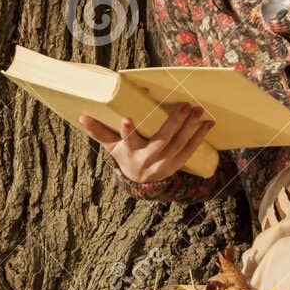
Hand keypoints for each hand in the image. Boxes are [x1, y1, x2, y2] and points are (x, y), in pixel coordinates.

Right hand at [80, 103, 214, 183]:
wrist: (139, 183)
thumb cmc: (124, 157)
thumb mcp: (111, 146)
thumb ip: (98, 131)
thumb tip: (81, 115)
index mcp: (129, 153)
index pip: (126, 141)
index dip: (126, 131)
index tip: (125, 120)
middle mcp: (147, 160)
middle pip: (161, 142)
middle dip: (174, 124)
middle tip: (184, 106)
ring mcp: (163, 164)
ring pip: (179, 145)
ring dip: (191, 128)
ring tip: (199, 111)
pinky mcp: (176, 165)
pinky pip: (190, 151)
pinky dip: (200, 137)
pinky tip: (208, 124)